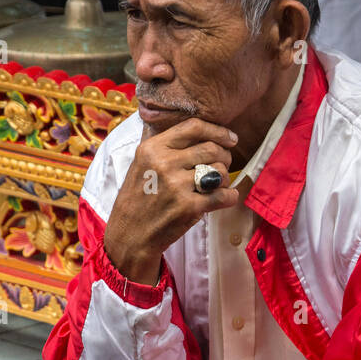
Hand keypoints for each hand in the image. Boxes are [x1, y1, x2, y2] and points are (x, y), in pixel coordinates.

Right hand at [104, 117, 239, 284]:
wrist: (130, 236)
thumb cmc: (137, 199)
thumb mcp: (140, 164)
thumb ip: (161, 144)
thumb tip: (181, 123)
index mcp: (152, 148)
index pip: (193, 127)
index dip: (217, 130)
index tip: (230, 138)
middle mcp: (164, 163)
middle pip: (211, 148)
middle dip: (225, 156)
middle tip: (224, 164)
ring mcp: (177, 186)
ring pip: (220, 171)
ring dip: (226, 178)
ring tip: (218, 184)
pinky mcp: (189, 207)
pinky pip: (223, 195)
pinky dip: (230, 197)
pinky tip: (227, 197)